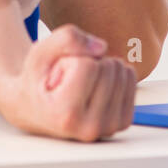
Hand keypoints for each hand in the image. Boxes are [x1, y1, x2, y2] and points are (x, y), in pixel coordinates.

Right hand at [0, 24, 136, 141]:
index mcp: (66, 116)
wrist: (37, 110)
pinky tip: (94, 88)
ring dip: (101, 68)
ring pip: (122, 71)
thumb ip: (66, 39)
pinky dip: (114, 74)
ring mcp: (109, 128)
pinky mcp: (122, 122)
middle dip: (88, 62)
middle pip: (109, 68)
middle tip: (67, 80)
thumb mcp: (39, 54)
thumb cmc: (36, 82)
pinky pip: (131, 78)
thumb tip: (102, 47)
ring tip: (79, 85)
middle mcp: (90, 128)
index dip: (69, 60)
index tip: (55, 77)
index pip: (87, 65)